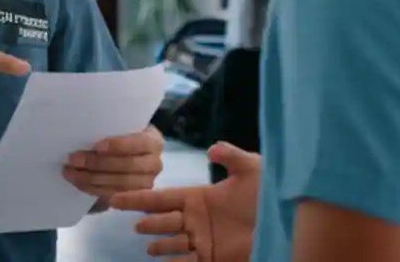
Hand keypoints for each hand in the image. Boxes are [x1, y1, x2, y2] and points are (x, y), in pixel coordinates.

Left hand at [63, 126, 164, 200]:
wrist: (127, 153)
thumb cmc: (121, 135)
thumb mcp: (121, 126)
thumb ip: (112, 129)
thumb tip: (88, 134)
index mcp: (154, 142)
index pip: (138, 143)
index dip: (118, 145)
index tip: (97, 146)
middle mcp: (154, 164)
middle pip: (126, 166)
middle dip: (97, 163)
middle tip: (73, 159)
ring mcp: (146, 184)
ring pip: (118, 185)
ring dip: (90, 179)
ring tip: (70, 172)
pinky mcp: (132, 198)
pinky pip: (112, 196)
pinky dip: (92, 189)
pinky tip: (78, 182)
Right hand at [110, 142, 260, 261]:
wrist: (284, 223)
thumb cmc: (267, 195)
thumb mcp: (251, 169)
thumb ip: (231, 156)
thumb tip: (211, 149)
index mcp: (197, 198)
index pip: (160, 198)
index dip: (137, 199)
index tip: (115, 199)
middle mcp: (194, 220)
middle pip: (161, 222)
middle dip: (149, 224)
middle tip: (140, 225)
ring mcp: (201, 242)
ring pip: (170, 245)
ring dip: (162, 245)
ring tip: (153, 246)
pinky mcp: (211, 260)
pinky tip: (178, 258)